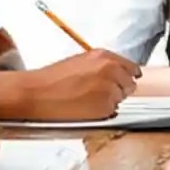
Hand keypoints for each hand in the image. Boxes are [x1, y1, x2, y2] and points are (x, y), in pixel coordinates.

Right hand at [20, 49, 141, 119]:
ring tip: (88, 101)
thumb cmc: (52, 79)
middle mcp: (111, 70)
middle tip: (100, 94)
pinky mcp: (105, 107)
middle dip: (119, 89)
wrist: (38, 93)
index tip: (122, 81)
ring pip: (121, 99)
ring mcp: (110, 88)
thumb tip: (115, 74)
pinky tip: (86, 109)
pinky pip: (112, 112)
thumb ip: (102, 66)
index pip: (131, 67)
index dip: (125, 76)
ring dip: (110, 101)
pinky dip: (103, 113)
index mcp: (104, 56)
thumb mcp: (81, 62)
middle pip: (130, 84)